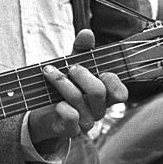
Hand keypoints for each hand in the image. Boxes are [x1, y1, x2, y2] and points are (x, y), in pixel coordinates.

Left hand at [27, 29, 127, 151]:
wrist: (41, 111)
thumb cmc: (63, 86)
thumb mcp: (72, 64)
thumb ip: (81, 50)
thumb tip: (87, 33)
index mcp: (105, 95)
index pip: (120, 93)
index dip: (113, 81)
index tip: (101, 70)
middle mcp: (98, 109)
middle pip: (98, 92)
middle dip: (82, 75)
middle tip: (70, 68)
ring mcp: (86, 122)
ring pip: (79, 100)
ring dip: (62, 82)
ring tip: (48, 72)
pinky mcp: (71, 130)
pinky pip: (71, 118)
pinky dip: (62, 107)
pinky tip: (55, 101)